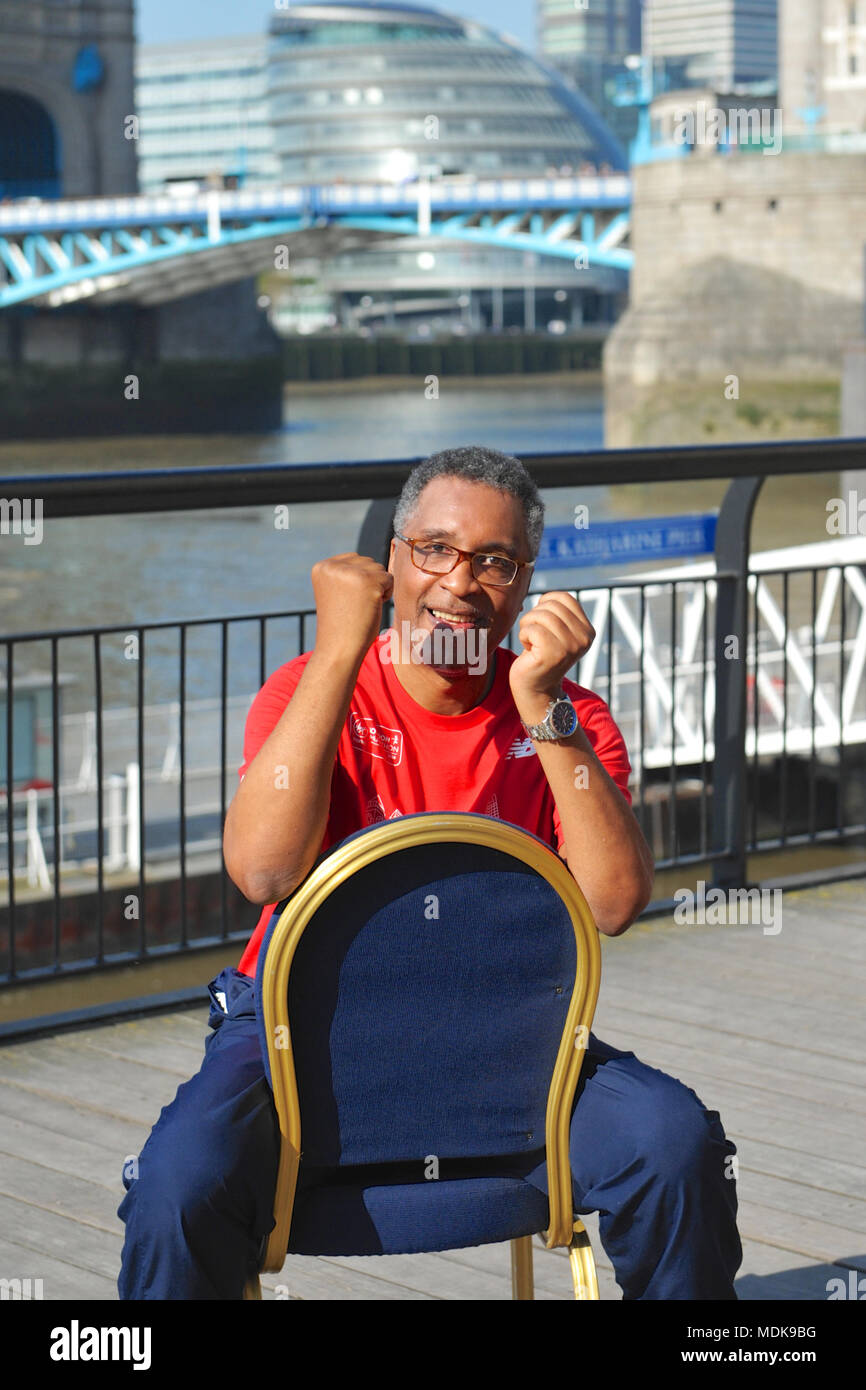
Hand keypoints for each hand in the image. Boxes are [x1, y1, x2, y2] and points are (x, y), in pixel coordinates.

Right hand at [311, 553, 393, 667]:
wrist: (338, 649)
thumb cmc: (341, 625)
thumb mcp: (336, 591)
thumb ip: (347, 573)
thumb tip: (374, 564)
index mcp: (322, 567)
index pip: (353, 559)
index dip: (357, 581)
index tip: (346, 601)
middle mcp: (333, 566)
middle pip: (367, 562)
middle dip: (368, 583)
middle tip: (354, 606)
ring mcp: (350, 572)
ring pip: (379, 569)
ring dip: (378, 588)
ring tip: (361, 608)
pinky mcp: (368, 581)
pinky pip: (390, 579)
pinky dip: (386, 595)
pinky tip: (371, 608)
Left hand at [509, 592, 594, 701]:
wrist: (536, 688)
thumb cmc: (540, 655)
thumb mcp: (556, 631)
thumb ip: (558, 613)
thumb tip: (547, 597)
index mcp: (588, 630)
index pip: (564, 598)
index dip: (545, 605)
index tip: (542, 624)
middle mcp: (584, 638)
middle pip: (551, 605)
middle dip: (535, 616)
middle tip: (535, 637)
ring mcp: (570, 647)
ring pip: (540, 615)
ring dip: (528, 626)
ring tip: (532, 642)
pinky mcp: (553, 654)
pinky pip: (531, 629)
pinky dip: (524, 636)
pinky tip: (529, 650)